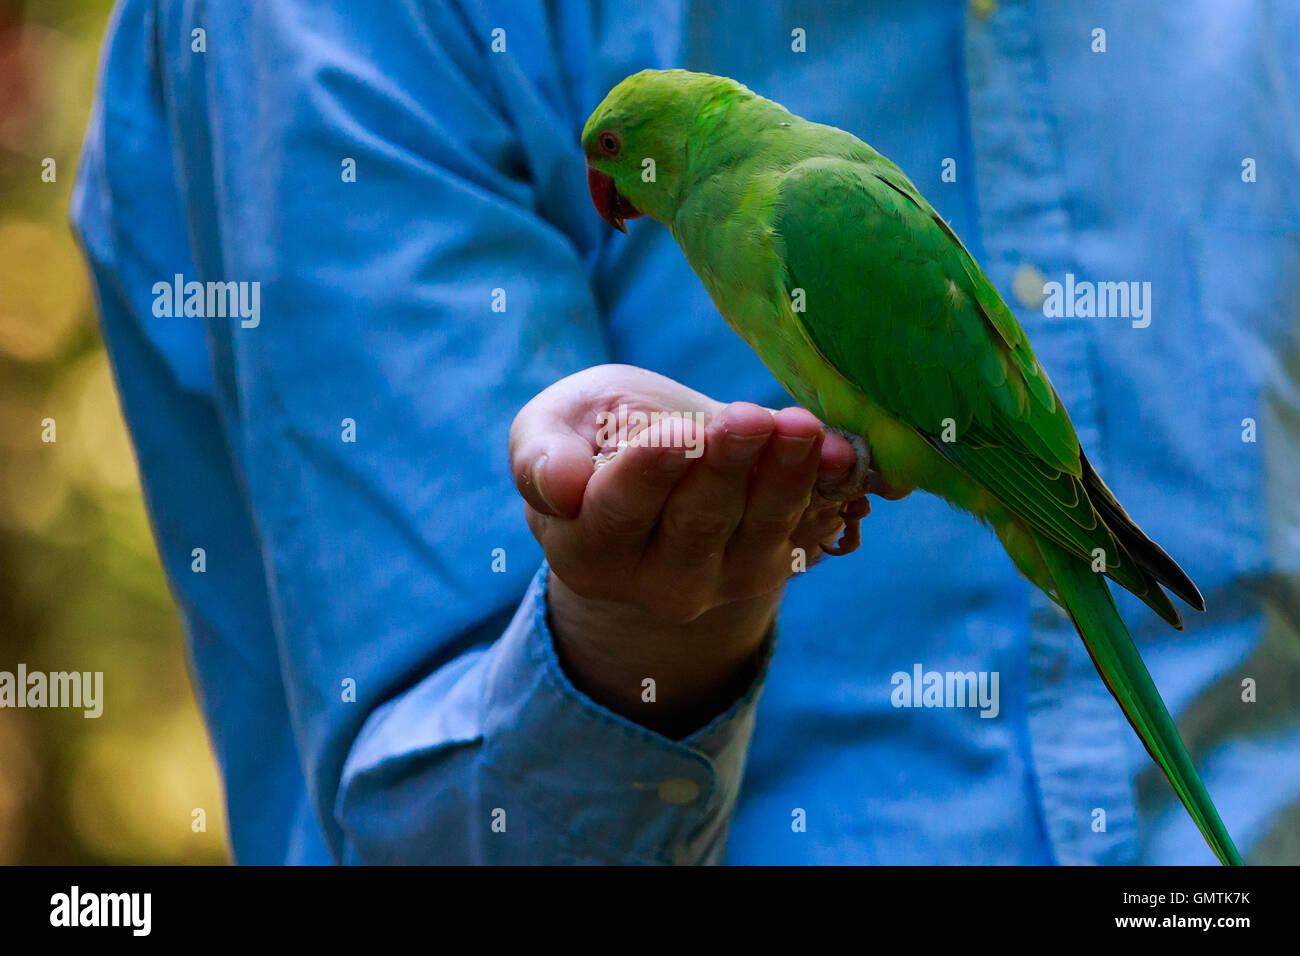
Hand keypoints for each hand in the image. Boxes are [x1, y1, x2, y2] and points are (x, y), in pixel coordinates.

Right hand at [508, 364, 872, 735]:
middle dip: (727, 467)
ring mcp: (720, 581)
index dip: (650, 473)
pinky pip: (804, 529)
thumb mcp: (549, 430)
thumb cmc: (591, 439)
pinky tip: (843, 454)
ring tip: (801, 428)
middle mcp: (653, 581)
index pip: (618, 512)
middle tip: (749, 418)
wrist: (658, 470)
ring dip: (785, 478)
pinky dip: (827, 490)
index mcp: (587, 548)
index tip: (678, 433)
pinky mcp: (772, 565)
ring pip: (757, 530)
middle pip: (695, 524)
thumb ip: (540, 456)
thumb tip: (561, 487)